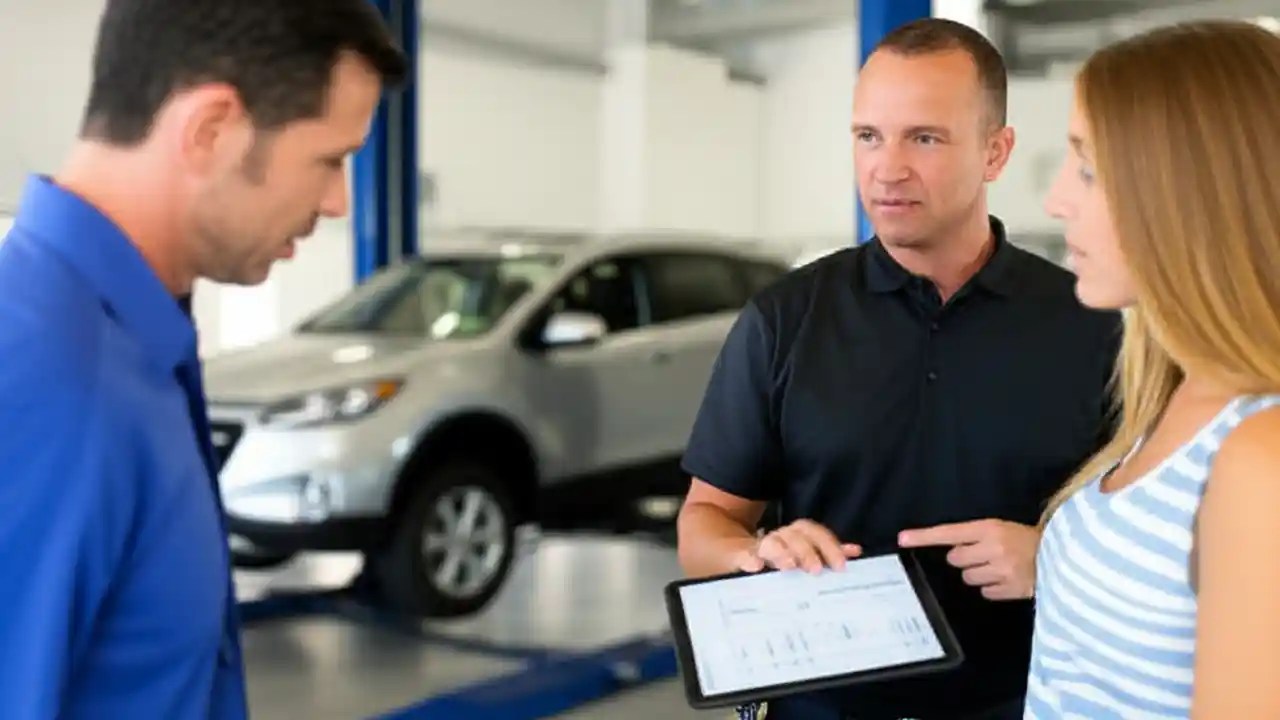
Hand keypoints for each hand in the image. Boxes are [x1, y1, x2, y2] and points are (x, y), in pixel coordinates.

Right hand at [733, 519, 861, 573]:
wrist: (732, 553)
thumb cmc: (773, 560)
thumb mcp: (801, 556)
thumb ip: (825, 553)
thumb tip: (854, 551)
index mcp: (795, 535)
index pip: (814, 533)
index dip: (829, 546)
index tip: (841, 566)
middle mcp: (779, 537)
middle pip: (795, 535)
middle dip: (808, 551)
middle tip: (816, 570)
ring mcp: (759, 547)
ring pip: (772, 541)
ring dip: (782, 551)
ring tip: (790, 566)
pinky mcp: (740, 557)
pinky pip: (744, 556)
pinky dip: (750, 559)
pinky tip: (755, 566)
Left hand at [898, 519, 1039, 599]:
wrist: (1063, 555)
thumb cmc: (1027, 540)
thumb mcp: (1001, 528)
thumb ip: (976, 536)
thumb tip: (950, 550)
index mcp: (989, 528)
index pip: (949, 532)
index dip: (924, 536)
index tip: (903, 539)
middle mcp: (993, 548)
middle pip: (955, 559)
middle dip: (965, 558)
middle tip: (983, 555)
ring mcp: (1002, 570)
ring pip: (968, 578)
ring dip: (978, 574)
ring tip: (998, 567)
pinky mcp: (1011, 589)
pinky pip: (986, 592)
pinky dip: (993, 588)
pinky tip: (1006, 579)